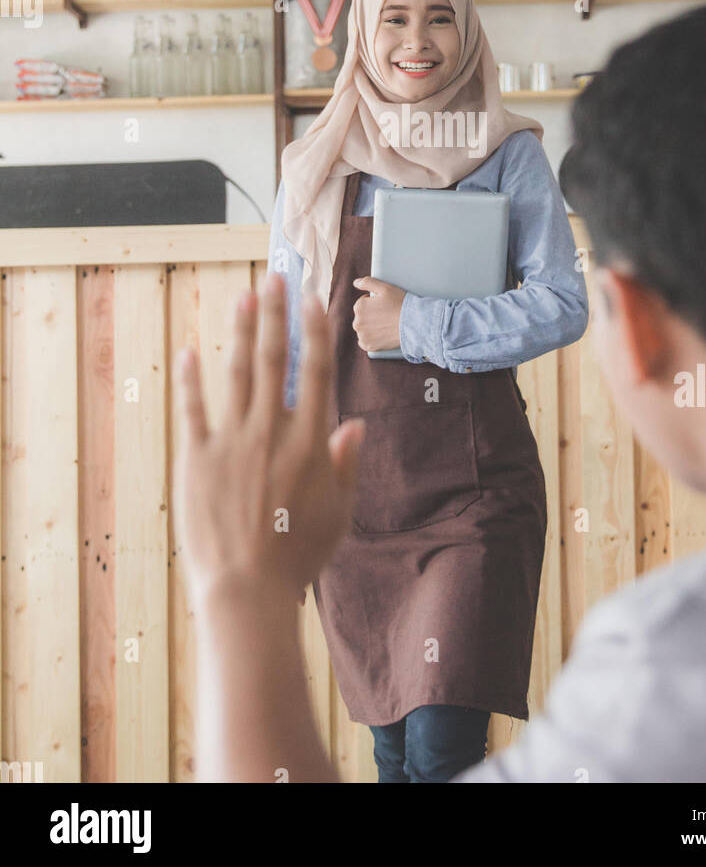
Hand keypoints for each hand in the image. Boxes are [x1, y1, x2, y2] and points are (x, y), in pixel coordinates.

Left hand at [172, 273, 364, 608]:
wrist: (246, 590)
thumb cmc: (298, 557)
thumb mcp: (338, 513)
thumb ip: (345, 464)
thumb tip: (354, 426)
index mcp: (309, 443)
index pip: (316, 373)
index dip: (315, 333)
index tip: (314, 300)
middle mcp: (271, 432)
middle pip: (274, 360)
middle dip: (276, 314)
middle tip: (276, 276)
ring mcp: (231, 442)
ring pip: (237, 373)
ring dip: (241, 331)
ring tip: (245, 295)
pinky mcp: (197, 459)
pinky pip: (193, 409)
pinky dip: (191, 379)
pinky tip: (190, 352)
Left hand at [352, 276, 406, 351]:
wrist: (413, 324)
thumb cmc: (400, 304)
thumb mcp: (385, 287)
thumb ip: (368, 282)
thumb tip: (356, 282)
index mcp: (359, 306)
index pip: (362, 303)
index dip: (374, 303)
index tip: (385, 305)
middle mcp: (357, 322)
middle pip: (362, 317)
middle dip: (371, 316)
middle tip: (386, 315)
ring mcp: (362, 335)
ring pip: (363, 330)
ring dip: (370, 328)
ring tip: (385, 325)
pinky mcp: (368, 346)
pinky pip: (365, 342)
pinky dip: (371, 339)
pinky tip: (381, 335)